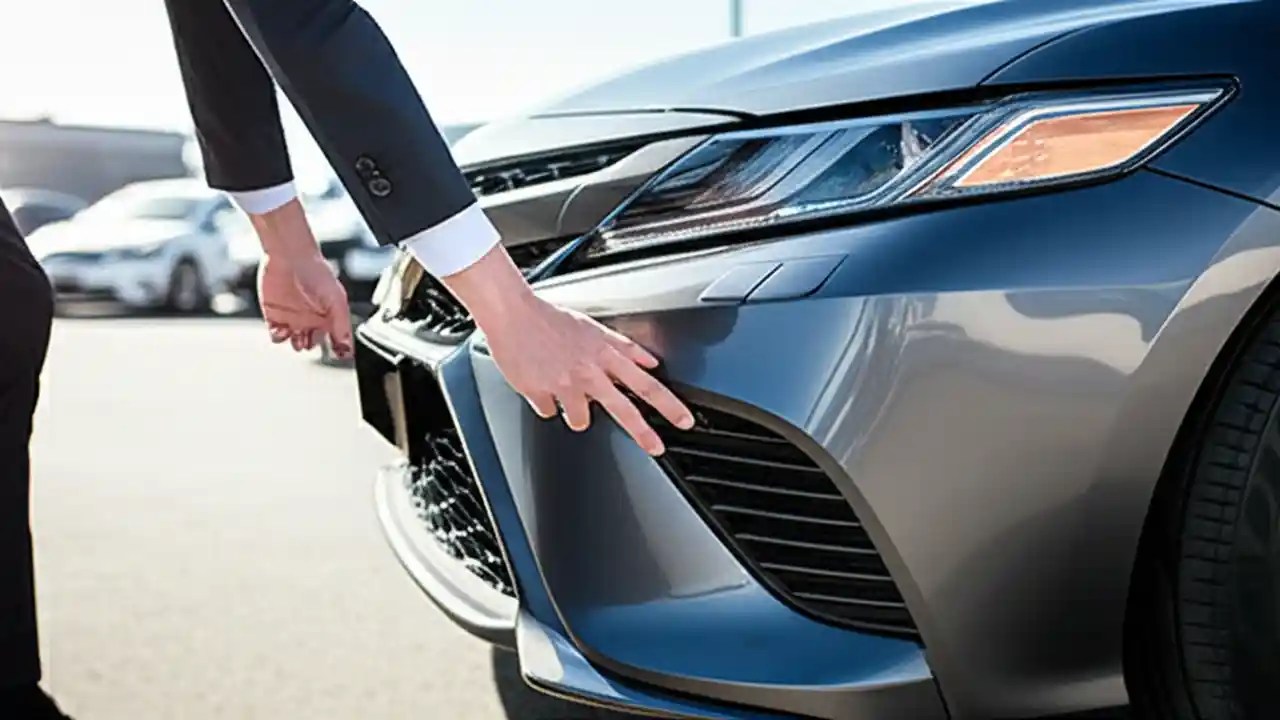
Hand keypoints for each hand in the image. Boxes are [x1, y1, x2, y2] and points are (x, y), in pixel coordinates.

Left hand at [258, 253, 353, 356]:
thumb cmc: (317, 274)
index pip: (334, 341)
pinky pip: (276, 335)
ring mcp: (292, 319)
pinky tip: (283, 331)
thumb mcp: (337, 301)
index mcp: (328, 317)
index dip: (335, 348)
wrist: (290, 257)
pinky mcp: (274, 316)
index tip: (335, 352)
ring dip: (296, 344)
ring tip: (298, 336)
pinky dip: (279, 338)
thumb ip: (342, 326)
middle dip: (311, 345)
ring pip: (294, 343)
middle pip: (312, 344)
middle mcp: (311, 319)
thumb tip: (347, 349)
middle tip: (309, 340)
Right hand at [442, 245, 693, 455]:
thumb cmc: (551, 318)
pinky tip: (540, 384)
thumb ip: (623, 347)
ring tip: (564, 390)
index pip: (645, 383)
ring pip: (580, 420)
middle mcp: (588, 372)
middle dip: (643, 432)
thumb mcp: (594, 327)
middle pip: (623, 409)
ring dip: (575, 412)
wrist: (512, 314)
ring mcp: (564, 385)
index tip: (683, 420)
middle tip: (657, 447)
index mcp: (604, 355)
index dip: (668, 404)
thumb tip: (649, 361)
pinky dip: (546, 402)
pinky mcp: (539, 393)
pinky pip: (549, 412)